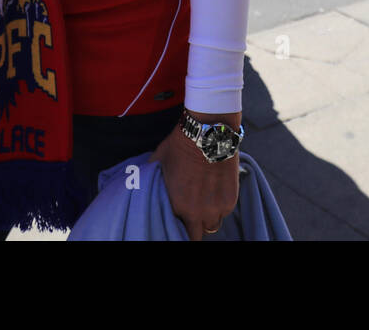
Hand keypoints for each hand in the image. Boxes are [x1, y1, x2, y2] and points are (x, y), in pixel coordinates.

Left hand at [150, 112, 240, 241]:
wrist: (208, 132)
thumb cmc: (180, 145)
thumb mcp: (158, 161)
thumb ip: (150, 177)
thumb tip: (138, 180)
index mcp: (179, 206)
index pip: (177, 231)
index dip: (176, 226)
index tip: (176, 220)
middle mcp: (199, 211)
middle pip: (197, 235)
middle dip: (193, 227)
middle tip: (190, 217)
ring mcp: (217, 207)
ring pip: (212, 225)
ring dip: (207, 218)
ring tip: (204, 204)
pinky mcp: (230, 199)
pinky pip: (225, 212)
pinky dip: (220, 206)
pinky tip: (215, 193)